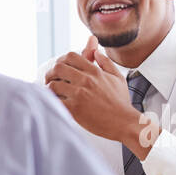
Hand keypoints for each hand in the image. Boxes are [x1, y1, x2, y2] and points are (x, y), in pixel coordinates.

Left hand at [45, 36, 153, 153]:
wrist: (125, 123)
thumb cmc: (121, 102)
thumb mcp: (118, 78)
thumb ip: (106, 62)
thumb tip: (96, 51)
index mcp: (94, 71)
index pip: (70, 56)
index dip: (62, 60)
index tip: (61, 69)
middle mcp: (86, 80)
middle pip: (58, 67)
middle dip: (51, 73)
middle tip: (51, 80)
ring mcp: (79, 94)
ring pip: (53, 84)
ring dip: (50, 88)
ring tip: (53, 93)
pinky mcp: (75, 109)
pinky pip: (55, 100)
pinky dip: (52, 101)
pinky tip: (56, 104)